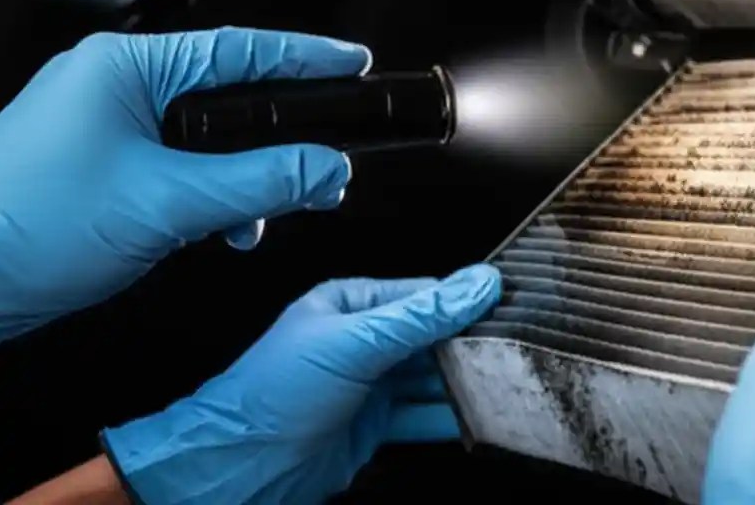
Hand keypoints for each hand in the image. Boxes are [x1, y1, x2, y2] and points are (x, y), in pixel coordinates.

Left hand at [0, 27, 371, 341]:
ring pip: (208, 144)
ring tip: (270, 215)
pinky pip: (180, 172)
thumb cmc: (28, 226)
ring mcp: (107, 129)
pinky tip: (222, 231)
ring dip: (245, 181)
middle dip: (280, 138)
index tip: (353, 63)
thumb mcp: (167, 203)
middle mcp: (115, 87)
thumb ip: (259, 182)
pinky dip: (211, 201)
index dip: (305, 57)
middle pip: (228, 100)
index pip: (239, 49)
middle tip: (329, 161)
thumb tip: (325, 167)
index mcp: (126, 68)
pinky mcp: (104, 171)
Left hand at [100, 263, 500, 503]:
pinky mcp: (375, 427)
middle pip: (434, 339)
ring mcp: (369, 387)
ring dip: (467, 385)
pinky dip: (454, 419)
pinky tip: (482, 417)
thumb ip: (421, 316)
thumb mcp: (355, 344)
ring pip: (434, 380)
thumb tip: (477, 283)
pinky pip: (426, 417)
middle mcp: (362, 342)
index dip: (466, 303)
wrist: (237, 470)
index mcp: (350, 305)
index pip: (423, 295)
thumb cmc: (273, 396)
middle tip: (517, 350)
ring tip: (508, 385)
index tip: (508, 307)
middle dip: (472, 347)